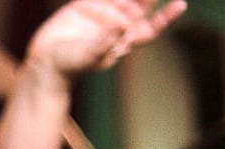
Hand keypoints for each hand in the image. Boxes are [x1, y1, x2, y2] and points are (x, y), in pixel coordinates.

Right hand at [26, 0, 185, 78]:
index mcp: (123, 40)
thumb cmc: (71, 66)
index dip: (165, 17)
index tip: (179, 5)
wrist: (45, 62)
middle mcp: (116, 25)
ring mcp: (101, 14)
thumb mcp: (90, 57)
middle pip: (140, 7)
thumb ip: (105, 42)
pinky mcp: (83, 6)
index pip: (150, 28)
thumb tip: (121, 26)